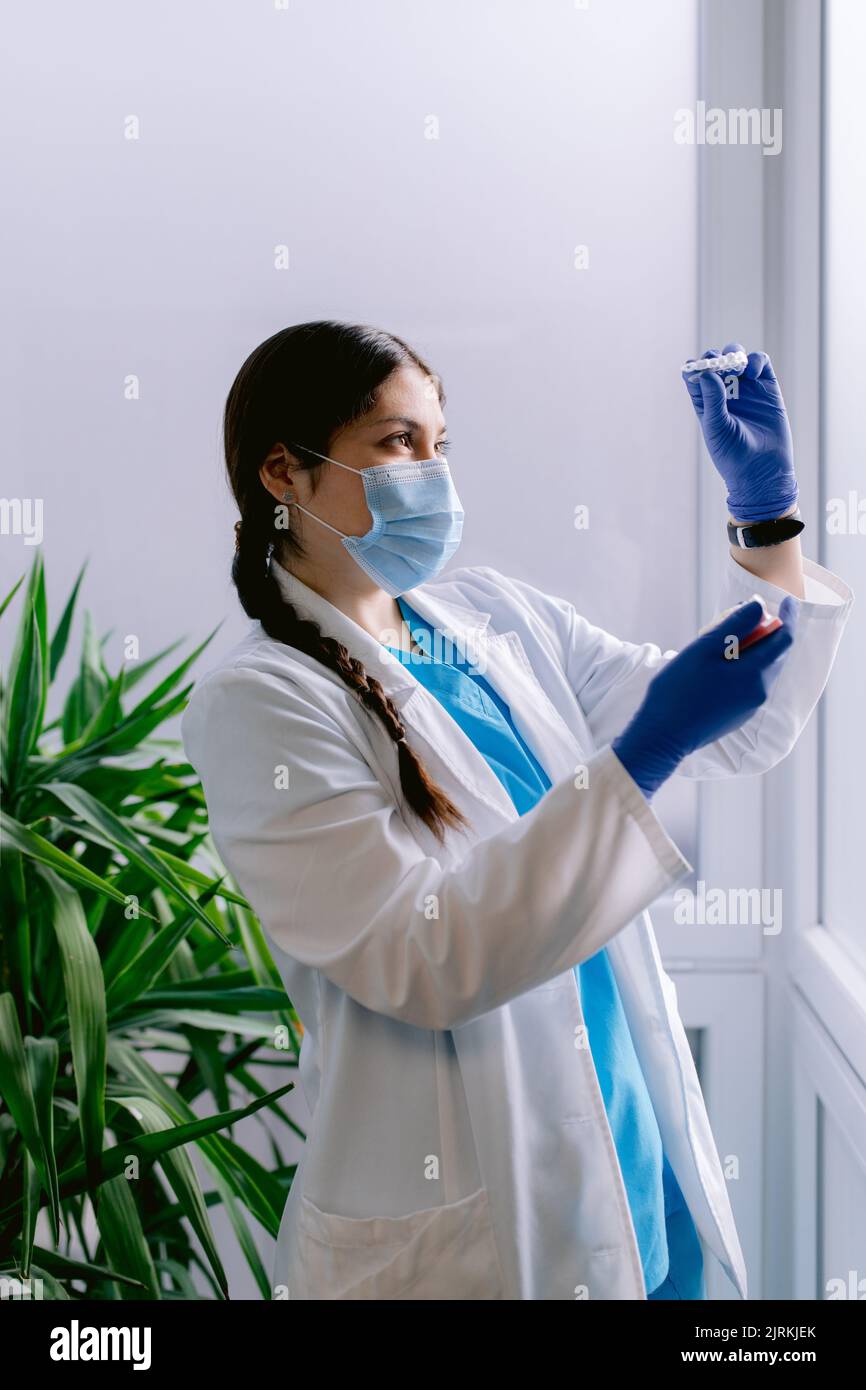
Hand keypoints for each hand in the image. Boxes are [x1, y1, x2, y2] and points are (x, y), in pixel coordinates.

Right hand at [611, 596, 797, 797]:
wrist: (662, 736)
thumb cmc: (678, 690)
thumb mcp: (704, 649)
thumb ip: (735, 625)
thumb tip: (760, 607)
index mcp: (755, 674)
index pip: (785, 639)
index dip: (790, 616)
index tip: (788, 600)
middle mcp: (759, 692)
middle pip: (774, 654)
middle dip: (764, 631)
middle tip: (740, 616)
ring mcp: (750, 707)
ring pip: (761, 669)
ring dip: (751, 650)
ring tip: (722, 640)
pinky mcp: (738, 716)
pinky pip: (749, 684)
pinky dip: (742, 668)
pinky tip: (717, 665)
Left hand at [682, 342, 797, 522]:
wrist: (763, 469)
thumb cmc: (733, 455)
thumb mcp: (717, 429)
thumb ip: (712, 401)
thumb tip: (707, 374)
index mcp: (706, 402)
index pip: (695, 375)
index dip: (695, 366)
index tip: (698, 367)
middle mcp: (725, 392)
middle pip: (716, 361)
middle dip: (715, 356)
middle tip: (717, 361)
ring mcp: (746, 388)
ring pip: (737, 357)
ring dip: (734, 354)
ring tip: (736, 366)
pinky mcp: (767, 388)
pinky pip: (761, 363)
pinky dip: (756, 360)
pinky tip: (752, 372)